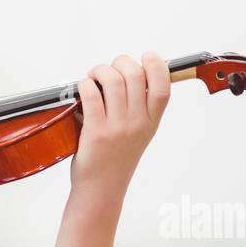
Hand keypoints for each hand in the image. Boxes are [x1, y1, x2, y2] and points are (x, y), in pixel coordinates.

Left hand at [69, 51, 170, 193]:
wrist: (101, 190)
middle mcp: (137, 124)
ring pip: (113, 80)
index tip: (147, 56)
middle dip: (120, 62)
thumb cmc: (115, 159)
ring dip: (99, 71)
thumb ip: (137, 107)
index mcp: (151, 122)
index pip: (163, 87)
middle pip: (136, 75)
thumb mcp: (138, 134)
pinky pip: (91, 94)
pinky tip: (82, 88)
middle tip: (109, 69)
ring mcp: (117, 128)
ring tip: (93, 77)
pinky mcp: (96, 132)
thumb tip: (126, 73)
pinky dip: (84, 84)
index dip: (157, 65)